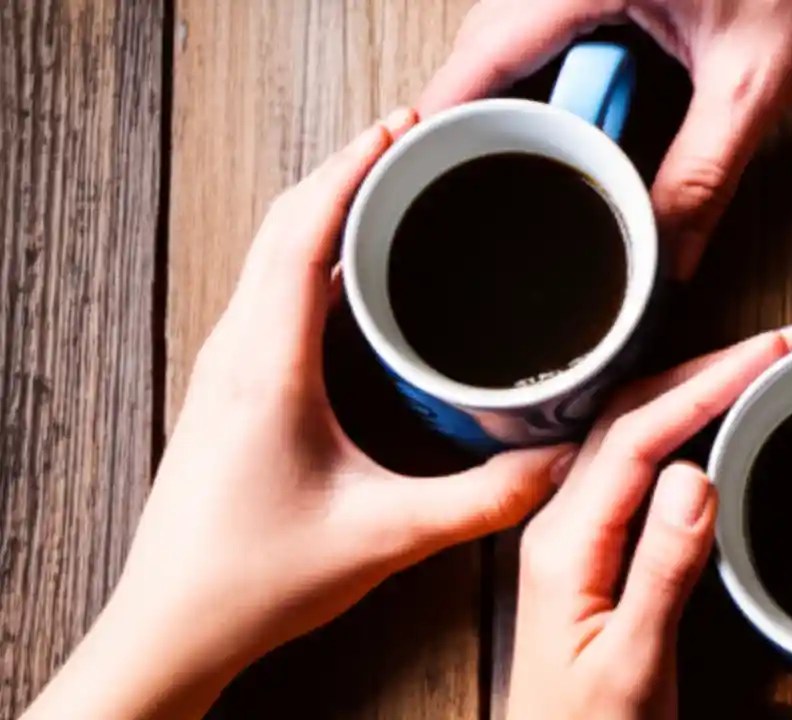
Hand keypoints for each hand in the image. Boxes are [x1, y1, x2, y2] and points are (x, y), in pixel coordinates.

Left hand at [23, 108, 573, 719]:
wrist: (173, 625)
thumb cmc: (255, 580)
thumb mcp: (386, 538)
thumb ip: (482, 501)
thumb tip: (557, 464)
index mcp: (266, 368)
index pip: (303, 232)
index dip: (353, 169)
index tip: (402, 130)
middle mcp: (236, 352)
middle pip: (284, 225)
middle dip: (348, 171)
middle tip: (412, 144)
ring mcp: (227, 367)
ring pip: (271, 254)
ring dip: (326, 208)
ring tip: (390, 187)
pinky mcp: (232, 387)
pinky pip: (270, 291)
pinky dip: (313, 254)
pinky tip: (354, 269)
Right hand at [419, 0, 791, 278]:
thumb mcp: (755, 81)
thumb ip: (705, 175)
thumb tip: (666, 255)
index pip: (482, 57)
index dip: (440, 126)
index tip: (414, 184)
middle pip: (488, 49)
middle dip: (486, 125)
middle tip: (490, 195)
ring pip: (516, 37)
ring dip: (524, 102)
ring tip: (538, 164)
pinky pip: (553, 25)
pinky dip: (555, 75)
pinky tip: (577, 117)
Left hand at [507, 323, 791, 718]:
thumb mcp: (634, 664)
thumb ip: (663, 570)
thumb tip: (697, 473)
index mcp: (564, 542)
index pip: (638, 435)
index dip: (706, 385)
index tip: (767, 353)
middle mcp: (561, 523)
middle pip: (631, 415)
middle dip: (707, 367)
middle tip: (781, 341)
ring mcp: (574, 533)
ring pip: (632, 432)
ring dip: (694, 388)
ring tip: (757, 362)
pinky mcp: (592, 549)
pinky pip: (636, 465)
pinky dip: (682, 427)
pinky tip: (711, 420)